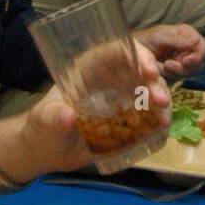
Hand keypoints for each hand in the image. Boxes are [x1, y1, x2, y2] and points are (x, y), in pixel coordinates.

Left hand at [1, 40, 170, 178]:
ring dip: (161, 101)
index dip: (136, 55)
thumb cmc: (40, 130)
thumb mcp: (43, 122)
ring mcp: (118, 98)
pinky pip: (148, 112)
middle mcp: (107, 79)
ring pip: (147, 90)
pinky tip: (162, 129)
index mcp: (87, 69)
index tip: (150, 71)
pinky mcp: (125, 118)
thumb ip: (52, 117)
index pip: (115, 51)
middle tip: (161, 100)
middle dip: (155, 81)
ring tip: (164, 121)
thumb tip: (66, 115)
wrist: (46, 153)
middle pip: (138, 69)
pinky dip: (158, 118)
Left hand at [133, 23, 204, 79]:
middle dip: (186, 67)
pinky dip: (172, 76)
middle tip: (169, 65)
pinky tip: (162, 70)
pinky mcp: (177, 71)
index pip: (204, 48)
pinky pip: (181, 77)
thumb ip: (177, 40)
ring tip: (163, 66)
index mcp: (187, 35)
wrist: (129, 53)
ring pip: (191, 71)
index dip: (198, 56)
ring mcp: (183, 60)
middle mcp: (188, 47)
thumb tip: (194, 41)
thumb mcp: (160, 37)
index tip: (185, 62)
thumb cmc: (145, 40)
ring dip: (177, 72)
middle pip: (200, 62)